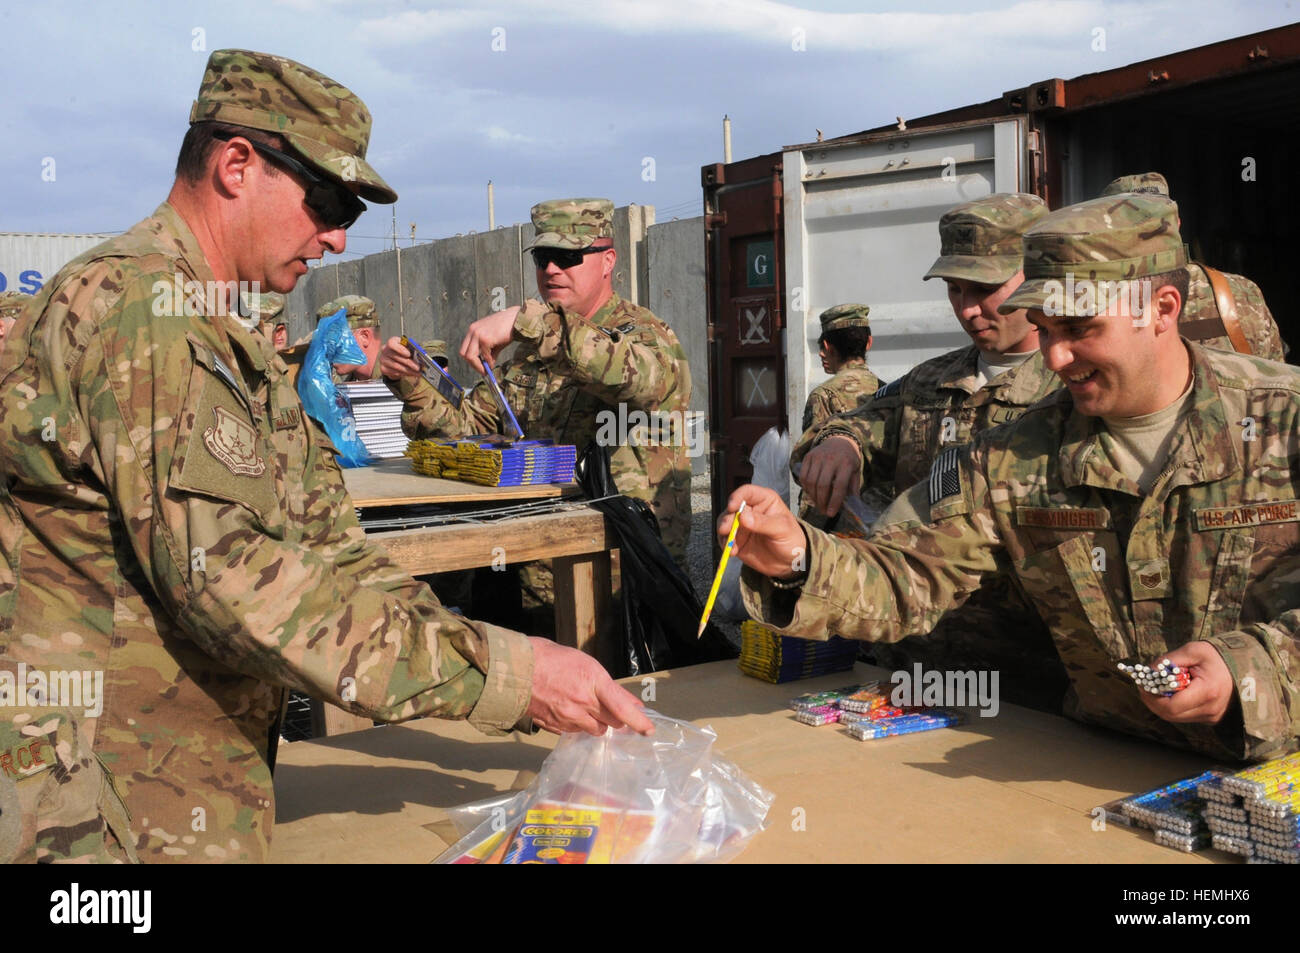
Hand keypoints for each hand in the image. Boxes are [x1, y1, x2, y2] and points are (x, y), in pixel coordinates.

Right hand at [380, 336, 421, 378]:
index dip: (400, 349)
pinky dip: (404, 374)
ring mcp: (383, 359)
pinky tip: (411, 374)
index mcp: (392, 342)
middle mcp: (385, 350)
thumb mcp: (409, 348)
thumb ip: (413, 350)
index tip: (409, 354)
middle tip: (418, 368)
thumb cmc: (405, 352)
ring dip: (408, 370)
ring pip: (396, 366)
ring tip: (417, 373)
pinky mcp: (383, 368)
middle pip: (396, 357)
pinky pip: (394, 372)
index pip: (392, 344)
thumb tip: (420, 355)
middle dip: (409, 363)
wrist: (397, 361)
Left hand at [460, 306, 520, 373]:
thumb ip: (488, 352)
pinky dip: (489, 361)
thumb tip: (488, 365)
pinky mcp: (485, 339)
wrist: (518, 319)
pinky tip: (494, 361)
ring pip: (470, 356)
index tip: (478, 366)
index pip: (464, 348)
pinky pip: (484, 356)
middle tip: (482, 371)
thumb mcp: (494, 340)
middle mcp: (473, 330)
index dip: (470, 360)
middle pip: (464, 353)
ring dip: (479, 365)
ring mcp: (478, 334)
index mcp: (473, 329)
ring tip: (489, 368)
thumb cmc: (508, 327)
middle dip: (473, 365)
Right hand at [525, 637, 652, 735]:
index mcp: (593, 683)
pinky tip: (569, 710)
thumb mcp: (585, 663)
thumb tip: (629, 701)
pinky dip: (578, 725)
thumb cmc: (551, 658)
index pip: (622, 708)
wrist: (516, 669)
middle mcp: (582, 704)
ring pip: (594, 730)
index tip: (649, 730)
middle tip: (611, 708)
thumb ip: (609, 686)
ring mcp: (568, 717)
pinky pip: (575, 731)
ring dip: (597, 722)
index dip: (638, 722)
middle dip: (616, 718)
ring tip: (585, 706)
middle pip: (612, 722)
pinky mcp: (555, 727)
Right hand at [717, 485, 807, 579]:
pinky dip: (726, 545)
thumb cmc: (791, 540)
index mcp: (764, 500)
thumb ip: (764, 523)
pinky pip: (725, 539)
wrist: (789, 563)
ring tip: (730, 544)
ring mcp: (742, 525)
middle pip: (732, 508)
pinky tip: (732, 551)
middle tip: (726, 529)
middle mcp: (750, 510)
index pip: (747, 492)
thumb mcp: (783, 529)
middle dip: (727, 519)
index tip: (732, 507)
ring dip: (724, 532)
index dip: (737, 497)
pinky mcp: (737, 539)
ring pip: (725, 522)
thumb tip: (743, 517)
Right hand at [800, 436, 861, 516]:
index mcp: (846, 464)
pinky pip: (803, 476)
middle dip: (822, 502)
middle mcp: (831, 459)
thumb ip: (853, 488)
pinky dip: (805, 487)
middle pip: (822, 485)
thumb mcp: (856, 471)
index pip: (839, 486)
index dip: (834, 502)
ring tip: (818, 504)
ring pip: (811, 482)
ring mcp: (818, 457)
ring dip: (813, 497)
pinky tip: (811, 493)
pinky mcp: (808, 456)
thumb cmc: (849, 459)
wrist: (839, 439)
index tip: (831, 514)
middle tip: (823, 511)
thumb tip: (852, 507)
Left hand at [1136, 641, 1234, 724]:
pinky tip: (1168, 693)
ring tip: (1154, 688)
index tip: (1143, 685)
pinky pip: (1184, 716)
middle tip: (1144, 687)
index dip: (1153, 697)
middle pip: (1171, 715)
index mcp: (1208, 692)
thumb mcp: (1193, 650)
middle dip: (1153, 702)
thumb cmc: (1217, 656)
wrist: (1242, 666)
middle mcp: (1211, 709)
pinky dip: (1172, 706)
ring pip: (1176, 718)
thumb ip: (1169, 660)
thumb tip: (1149, 671)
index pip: (1172, 706)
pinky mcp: (1210, 718)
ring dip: (1161, 705)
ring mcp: (1212, 717)